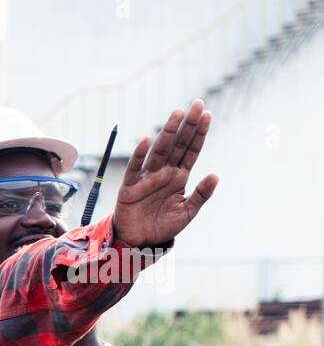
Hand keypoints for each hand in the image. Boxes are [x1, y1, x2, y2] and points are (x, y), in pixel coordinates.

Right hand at [113, 99, 218, 247]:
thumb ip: (201, 195)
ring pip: (159, 150)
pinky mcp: (130, 187)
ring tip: (177, 113)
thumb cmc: (163, 226)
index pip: (191, 151)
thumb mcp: (187, 212)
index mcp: (179, 177)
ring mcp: (147, 178)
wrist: (140, 241)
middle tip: (197, 103)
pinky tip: (146, 140)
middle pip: (177, 144)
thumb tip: (216, 175)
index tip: (207, 114)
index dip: (199, 133)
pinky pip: (135, 168)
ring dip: (168, 132)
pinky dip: (139, 155)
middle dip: (187, 125)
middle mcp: (164, 173)